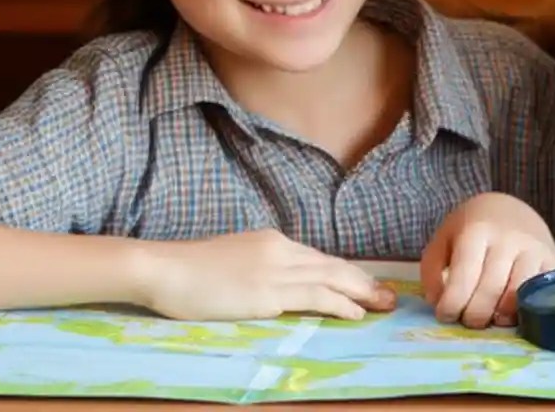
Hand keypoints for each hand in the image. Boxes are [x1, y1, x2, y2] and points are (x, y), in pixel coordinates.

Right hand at [138, 228, 396, 320]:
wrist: (163, 269)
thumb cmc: (188, 271)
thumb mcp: (234, 260)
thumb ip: (260, 268)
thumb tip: (278, 286)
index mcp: (272, 241)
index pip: (319, 258)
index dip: (347, 273)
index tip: (367, 285)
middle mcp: (280, 250)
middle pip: (333, 265)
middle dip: (364, 282)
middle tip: (390, 296)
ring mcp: (274, 270)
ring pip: (330, 279)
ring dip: (361, 294)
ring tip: (383, 306)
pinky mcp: (266, 292)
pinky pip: (313, 296)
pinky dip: (338, 303)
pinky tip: (354, 313)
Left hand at [420, 193, 554, 328]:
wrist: (511, 209)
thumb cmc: (472, 229)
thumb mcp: (444, 240)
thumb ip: (432, 271)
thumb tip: (438, 303)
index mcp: (477, 231)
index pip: (464, 277)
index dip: (452, 305)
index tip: (445, 315)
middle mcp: (508, 239)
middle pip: (490, 290)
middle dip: (474, 316)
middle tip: (467, 320)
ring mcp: (534, 250)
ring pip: (518, 295)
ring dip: (500, 317)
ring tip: (490, 318)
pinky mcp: (553, 261)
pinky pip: (540, 294)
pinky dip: (524, 310)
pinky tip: (511, 312)